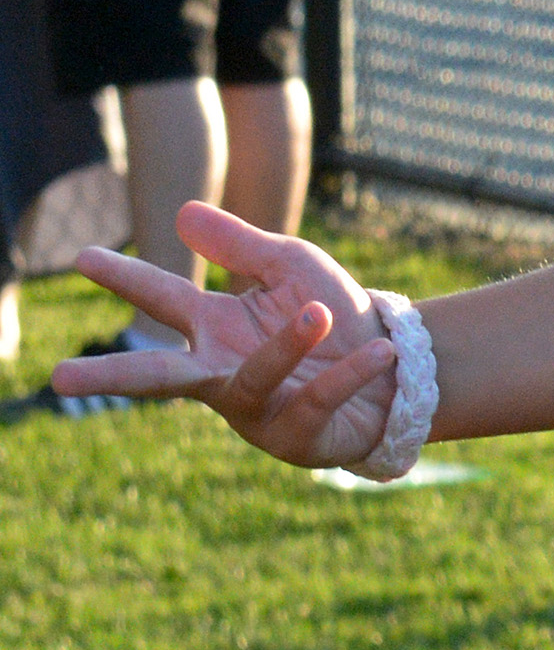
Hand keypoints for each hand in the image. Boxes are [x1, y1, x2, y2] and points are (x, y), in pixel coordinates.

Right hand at [57, 203, 401, 467]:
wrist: (397, 373)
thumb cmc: (338, 318)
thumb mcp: (292, 267)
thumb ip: (239, 245)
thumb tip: (180, 211)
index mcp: (214, 329)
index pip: (162, 298)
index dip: (125, 276)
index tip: (81, 256)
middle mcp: (224, 373)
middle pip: (157, 378)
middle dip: (112, 376)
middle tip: (60, 379)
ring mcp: (258, 411)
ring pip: (253, 381)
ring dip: (285, 346)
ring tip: (319, 310)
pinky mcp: (298, 438)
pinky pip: (316, 400)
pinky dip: (348, 373)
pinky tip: (378, 350)